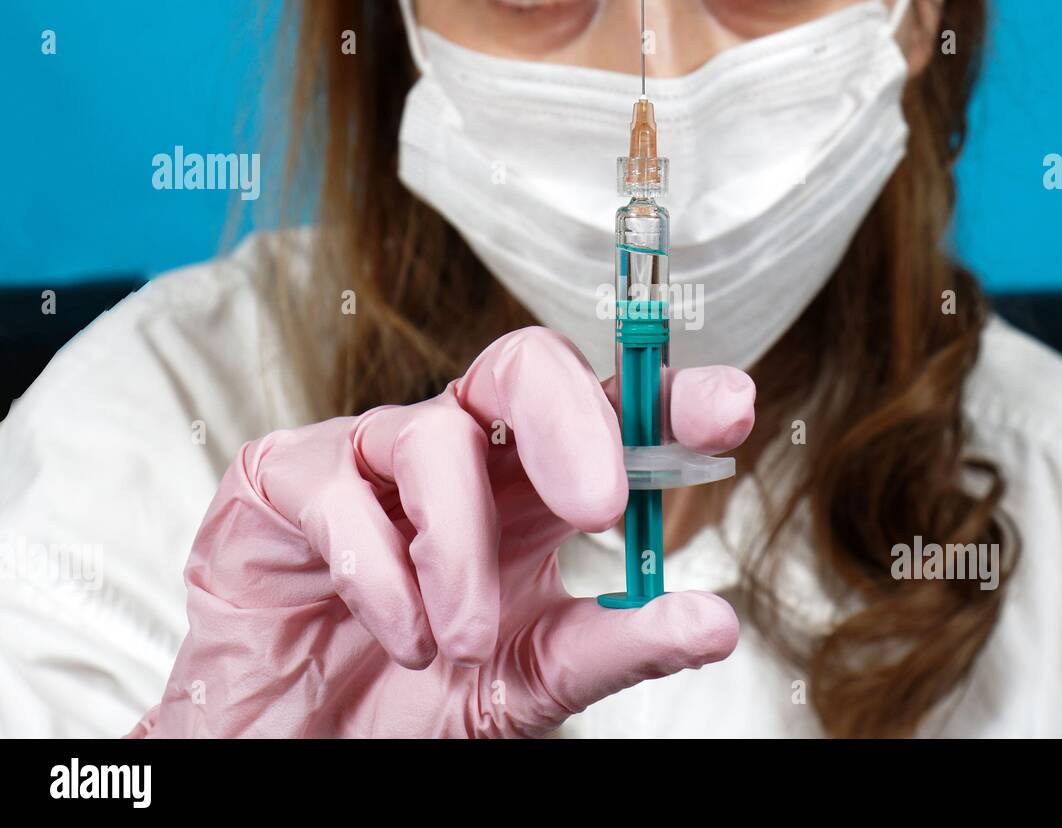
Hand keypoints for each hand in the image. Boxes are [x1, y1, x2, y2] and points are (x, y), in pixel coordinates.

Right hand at [128, 327, 754, 736]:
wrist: (294, 746)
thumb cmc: (408, 702)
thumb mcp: (527, 685)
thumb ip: (611, 647)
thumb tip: (714, 620)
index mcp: (523, 491)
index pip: (604, 417)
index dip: (665, 400)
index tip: (728, 409)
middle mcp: (455, 457)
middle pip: (521, 367)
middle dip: (571, 421)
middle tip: (600, 508)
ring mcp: (366, 459)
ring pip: (433, 434)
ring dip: (462, 548)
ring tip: (466, 641)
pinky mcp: (282, 482)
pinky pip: (338, 490)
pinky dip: (380, 570)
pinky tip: (398, 633)